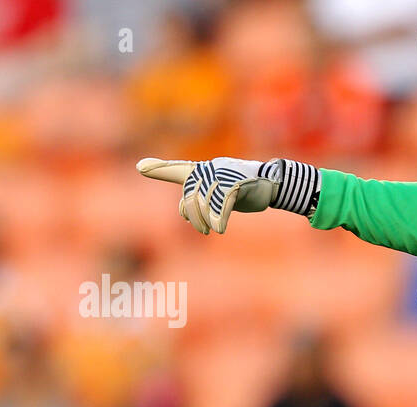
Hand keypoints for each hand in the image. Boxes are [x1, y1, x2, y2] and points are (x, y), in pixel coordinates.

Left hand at [136, 156, 318, 233]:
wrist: (275, 184)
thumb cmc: (247, 191)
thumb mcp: (221, 193)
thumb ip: (200, 200)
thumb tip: (181, 212)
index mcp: (205, 171)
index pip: (179, 170)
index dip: (160, 169)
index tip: (141, 167)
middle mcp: (211, 171)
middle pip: (191, 196)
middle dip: (193, 215)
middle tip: (203, 229)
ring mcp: (224, 176)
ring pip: (204, 202)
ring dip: (205, 220)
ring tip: (211, 229)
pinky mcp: (237, 185)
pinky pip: (221, 205)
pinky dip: (219, 219)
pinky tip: (219, 229)